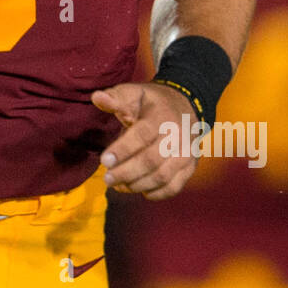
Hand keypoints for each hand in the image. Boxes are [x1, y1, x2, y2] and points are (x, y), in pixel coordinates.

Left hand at [91, 82, 199, 199]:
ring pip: (162, 177)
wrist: (185, 106)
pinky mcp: (190, 167)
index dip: (123, 150)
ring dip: (137, 185)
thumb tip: (97, 97)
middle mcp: (178, 136)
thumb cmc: (152, 103)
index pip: (142, 135)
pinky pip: (174, 187)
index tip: (104, 160)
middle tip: (107, 179)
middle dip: (126, 172)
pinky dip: (156, 194)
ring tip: (118, 186)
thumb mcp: (135, 94)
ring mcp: (186, 153)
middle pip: (152, 160)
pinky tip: (140, 191)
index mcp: (162, 116)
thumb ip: (116, 97)